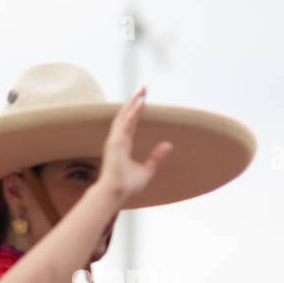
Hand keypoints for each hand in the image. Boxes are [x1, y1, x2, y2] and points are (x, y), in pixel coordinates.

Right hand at [96, 87, 172, 205]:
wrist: (116, 193)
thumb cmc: (127, 186)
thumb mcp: (147, 170)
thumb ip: (156, 158)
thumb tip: (168, 145)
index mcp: (123, 146)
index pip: (130, 124)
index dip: (136, 112)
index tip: (142, 100)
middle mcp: (118, 141)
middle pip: (125, 117)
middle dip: (133, 102)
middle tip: (143, 89)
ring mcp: (115, 141)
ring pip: (124, 117)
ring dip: (133, 103)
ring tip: (142, 91)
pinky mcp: (115, 143)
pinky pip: (125, 124)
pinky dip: (132, 113)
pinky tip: (140, 103)